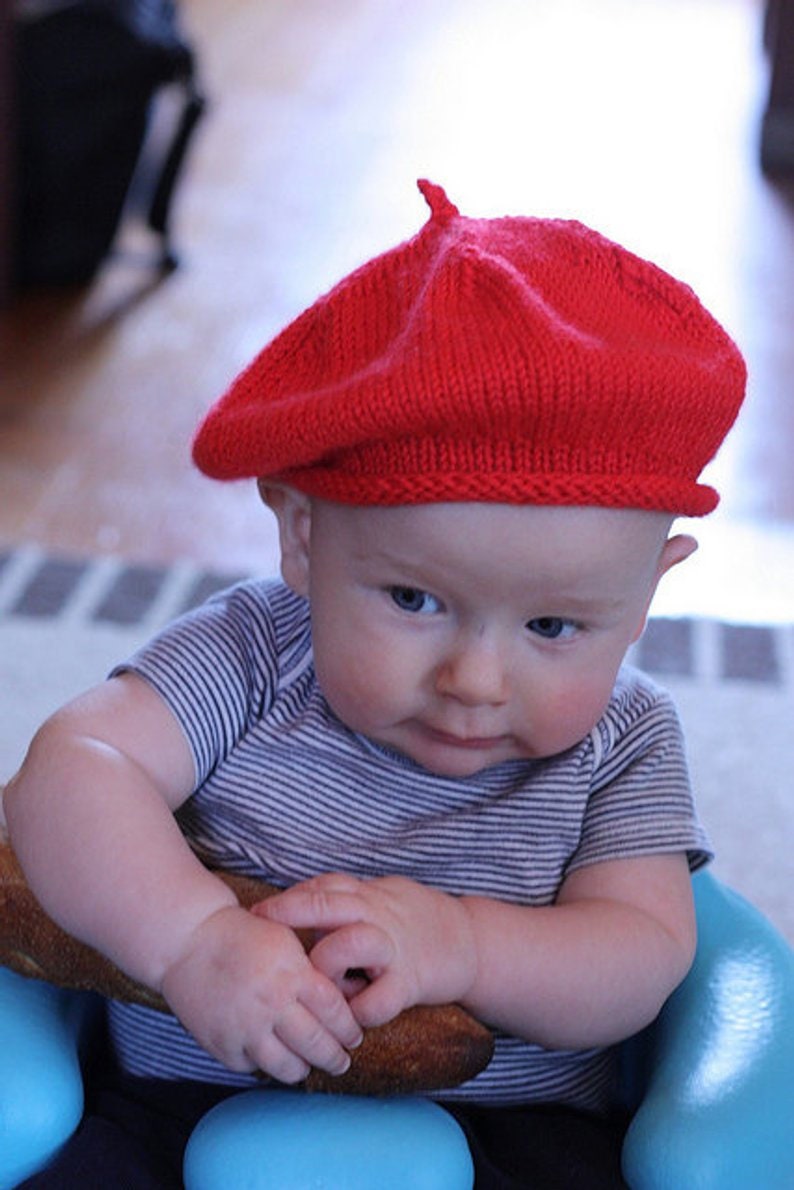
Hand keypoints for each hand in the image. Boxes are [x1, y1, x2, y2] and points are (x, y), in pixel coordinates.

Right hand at [160, 904, 362, 1084]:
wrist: (189, 940)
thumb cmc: (243, 936)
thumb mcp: (285, 941)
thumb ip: (310, 972)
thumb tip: (339, 1005)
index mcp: (292, 974)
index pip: (334, 1013)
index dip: (348, 1028)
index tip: (354, 1036)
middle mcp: (271, 1005)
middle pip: (316, 1045)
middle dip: (335, 1058)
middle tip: (342, 1061)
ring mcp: (244, 1029)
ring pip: (287, 1066)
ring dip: (303, 1068)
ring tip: (309, 1065)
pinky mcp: (221, 1045)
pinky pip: (253, 1067)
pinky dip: (265, 1064)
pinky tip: (273, 1056)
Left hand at [253, 873, 476, 1028]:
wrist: (469, 942)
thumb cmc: (414, 921)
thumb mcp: (381, 896)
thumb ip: (345, 899)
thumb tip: (298, 900)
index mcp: (370, 896)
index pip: (324, 887)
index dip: (289, 898)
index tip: (256, 913)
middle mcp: (379, 916)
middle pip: (331, 904)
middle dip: (291, 913)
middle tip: (262, 929)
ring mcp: (395, 948)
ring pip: (353, 941)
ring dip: (327, 962)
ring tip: (316, 983)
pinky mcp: (411, 982)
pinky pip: (379, 1000)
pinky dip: (357, 1011)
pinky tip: (347, 1016)